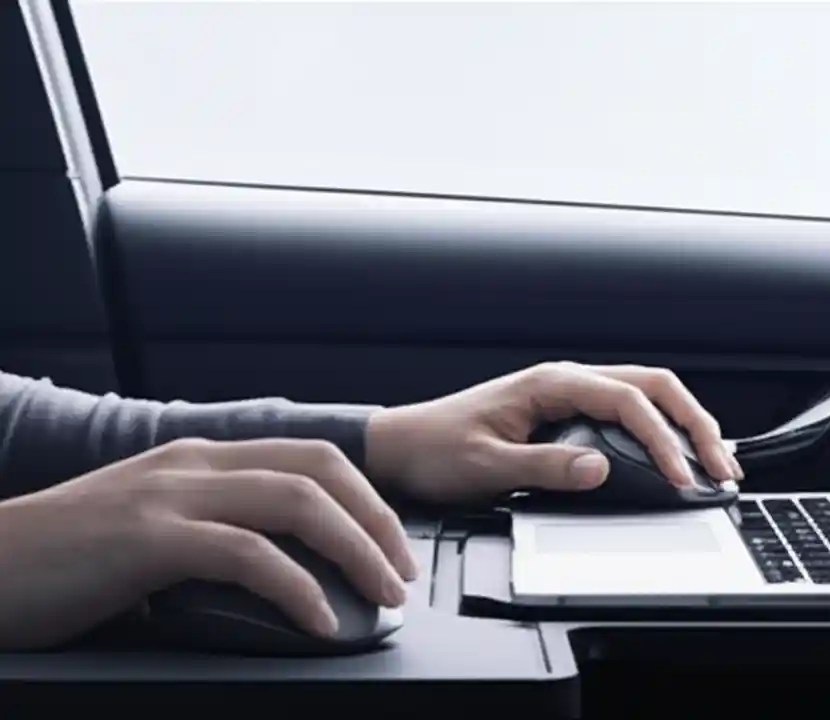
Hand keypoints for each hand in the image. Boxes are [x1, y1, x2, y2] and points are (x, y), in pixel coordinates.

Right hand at [0, 437, 416, 650]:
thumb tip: (284, 574)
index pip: (310, 456)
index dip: (365, 497)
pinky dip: (297, 588)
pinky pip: (247, 554)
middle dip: (377, 519)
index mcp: (199, 459)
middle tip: (403, 572)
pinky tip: (319, 620)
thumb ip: (213, 535)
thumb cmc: (62, 562)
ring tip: (383, 595)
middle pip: (320, 469)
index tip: (393, 543)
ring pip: (297, 502)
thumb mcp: (151, 532)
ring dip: (356, 549)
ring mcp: (171, 495)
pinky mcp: (147, 538)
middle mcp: (193, 464)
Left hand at [365, 362, 742, 504]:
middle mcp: (567, 381)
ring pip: (647, 396)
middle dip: (695, 424)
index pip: (628, 401)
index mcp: (552, 383)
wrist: (402, 447)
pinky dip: (663, 430)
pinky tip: (677, 454)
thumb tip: (600, 469)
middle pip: (653, 387)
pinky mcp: (568, 414)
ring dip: (685, 425)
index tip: (680, 476)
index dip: (662, 438)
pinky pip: (629, 413)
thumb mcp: (487, 465)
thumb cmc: (436, 449)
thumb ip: (544, 467)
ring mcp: (570, 395)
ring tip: (714, 462)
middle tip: (721, 466)